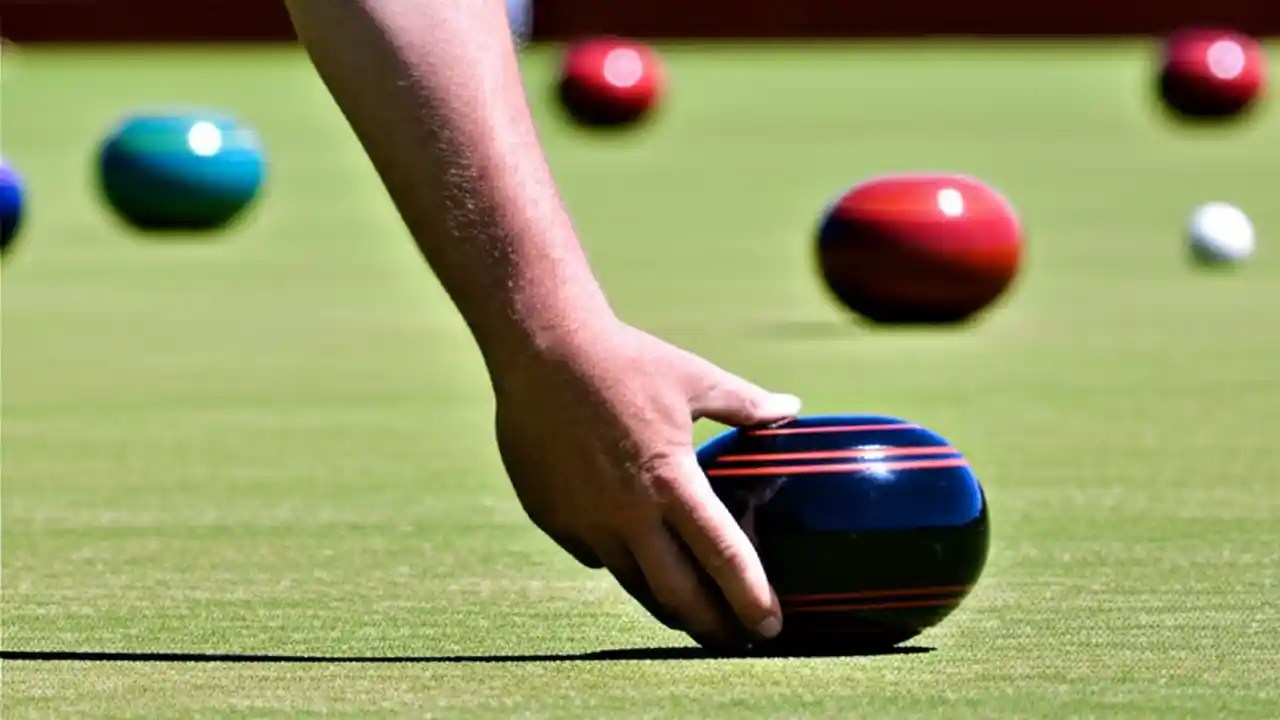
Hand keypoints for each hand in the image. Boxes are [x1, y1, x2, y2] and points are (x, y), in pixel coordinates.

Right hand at [491, 319, 801, 646]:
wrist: (541, 351)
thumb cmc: (624, 360)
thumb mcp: (694, 378)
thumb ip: (745, 405)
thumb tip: (792, 410)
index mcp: (672, 481)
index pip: (723, 557)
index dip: (750, 598)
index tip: (771, 625)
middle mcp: (628, 514)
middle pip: (677, 594)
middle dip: (710, 626)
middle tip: (733, 639)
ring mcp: (585, 522)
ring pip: (632, 584)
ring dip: (666, 604)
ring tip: (689, 614)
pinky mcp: (552, 519)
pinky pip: (593, 555)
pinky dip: (618, 561)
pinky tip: (632, 556)